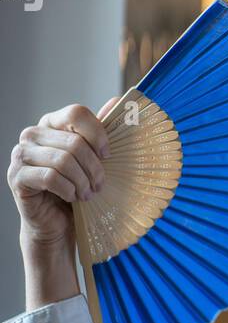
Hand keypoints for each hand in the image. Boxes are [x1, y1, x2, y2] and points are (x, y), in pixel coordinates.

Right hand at [8, 97, 119, 248]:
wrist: (56, 222)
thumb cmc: (75, 187)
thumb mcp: (92, 158)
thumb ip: (99, 131)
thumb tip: (116, 100)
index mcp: (51, 123)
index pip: (76, 113)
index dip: (97, 134)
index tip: (107, 155)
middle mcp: (32, 134)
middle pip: (74, 142)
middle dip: (94, 167)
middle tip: (99, 185)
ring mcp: (20, 154)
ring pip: (63, 160)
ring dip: (82, 181)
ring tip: (87, 194)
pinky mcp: (16, 176)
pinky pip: (50, 177)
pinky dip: (68, 190)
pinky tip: (72, 197)